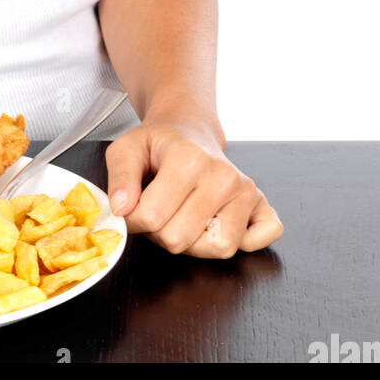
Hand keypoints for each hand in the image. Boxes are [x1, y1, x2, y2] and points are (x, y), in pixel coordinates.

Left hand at [104, 110, 283, 257]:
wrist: (189, 130)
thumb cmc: (158, 144)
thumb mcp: (126, 148)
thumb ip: (119, 177)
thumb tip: (122, 209)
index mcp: (189, 158)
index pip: (152, 217)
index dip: (133, 219)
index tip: (133, 205)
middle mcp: (223, 175)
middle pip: (181, 239)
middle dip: (160, 232)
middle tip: (160, 208)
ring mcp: (246, 191)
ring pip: (218, 249)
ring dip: (194, 242)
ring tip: (184, 215)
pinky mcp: (261, 204)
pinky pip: (258, 241)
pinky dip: (242, 242)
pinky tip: (218, 222)